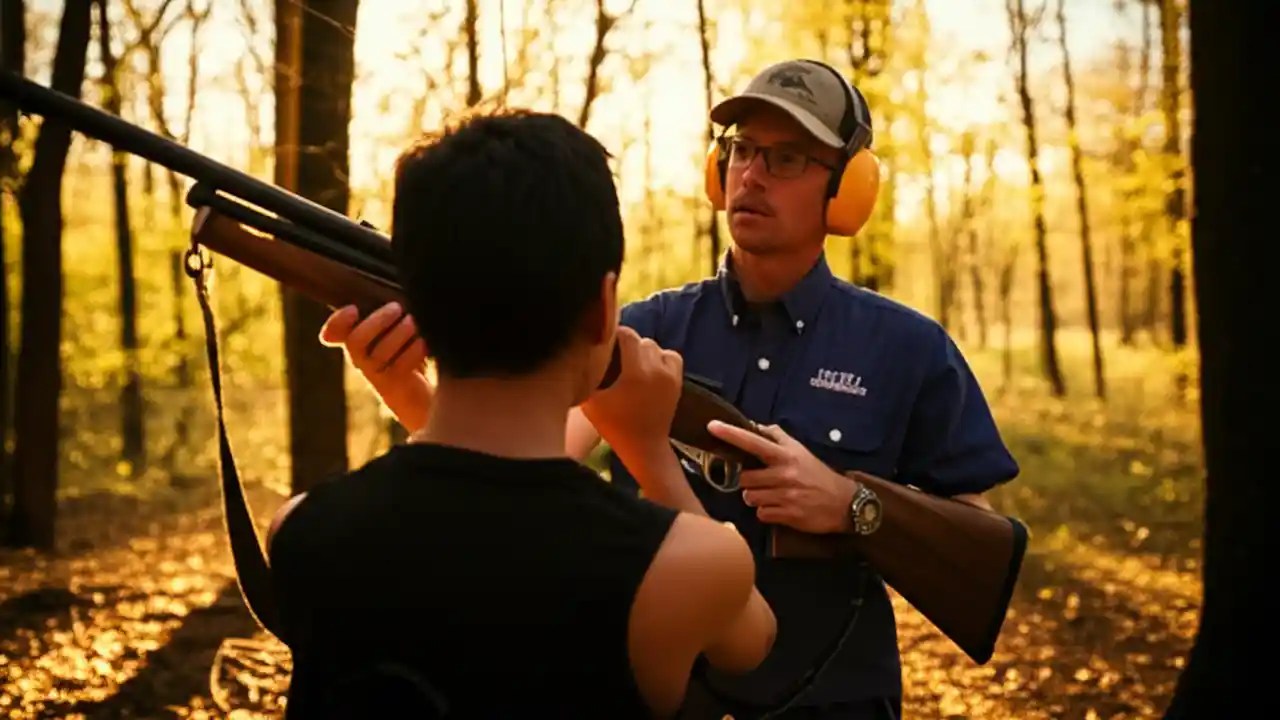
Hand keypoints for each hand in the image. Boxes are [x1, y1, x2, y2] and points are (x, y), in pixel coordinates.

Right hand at [319, 302, 431, 432]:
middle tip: (397, 308)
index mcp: (356, 339)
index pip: (334, 331)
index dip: (337, 322)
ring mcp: (374, 375)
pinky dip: (412, 352)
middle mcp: (359, 359)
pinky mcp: (392, 387)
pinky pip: (398, 369)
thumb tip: (388, 300)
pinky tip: (424, 342)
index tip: (352, 309)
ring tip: (413, 321)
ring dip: (398, 334)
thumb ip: (389, 313)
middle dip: (377, 321)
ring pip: (378, 355)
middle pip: (355, 341)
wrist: (422, 386)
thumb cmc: (409, 345)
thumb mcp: (398, 326)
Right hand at [579, 326, 682, 457]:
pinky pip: (670, 356)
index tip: (604, 346)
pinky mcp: (678, 381)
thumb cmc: (614, 425)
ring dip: (643, 352)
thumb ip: (587, 374)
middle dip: (627, 346)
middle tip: (615, 358)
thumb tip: (581, 351)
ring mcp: (671, 375)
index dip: (613, 336)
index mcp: (636, 372)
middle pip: (641, 340)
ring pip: (656, 347)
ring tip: (631, 364)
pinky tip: (647, 369)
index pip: (627, 335)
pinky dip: (660, 358)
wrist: (645, 446)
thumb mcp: (591, 401)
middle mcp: (657, 369)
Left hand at [706, 421, 856, 533]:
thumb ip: (778, 437)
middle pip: (745, 477)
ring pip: (750, 497)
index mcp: (786, 456)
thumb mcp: (801, 451)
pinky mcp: (788, 515)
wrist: (844, 503)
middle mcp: (785, 474)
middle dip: (749, 481)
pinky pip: (761, 514)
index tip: (712, 426)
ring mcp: (786, 496)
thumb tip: (756, 426)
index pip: (753, 442)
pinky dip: (766, 512)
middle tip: (761, 481)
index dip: (731, 434)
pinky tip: (779, 508)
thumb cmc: (818, 474)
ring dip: (756, 497)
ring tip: (772, 495)